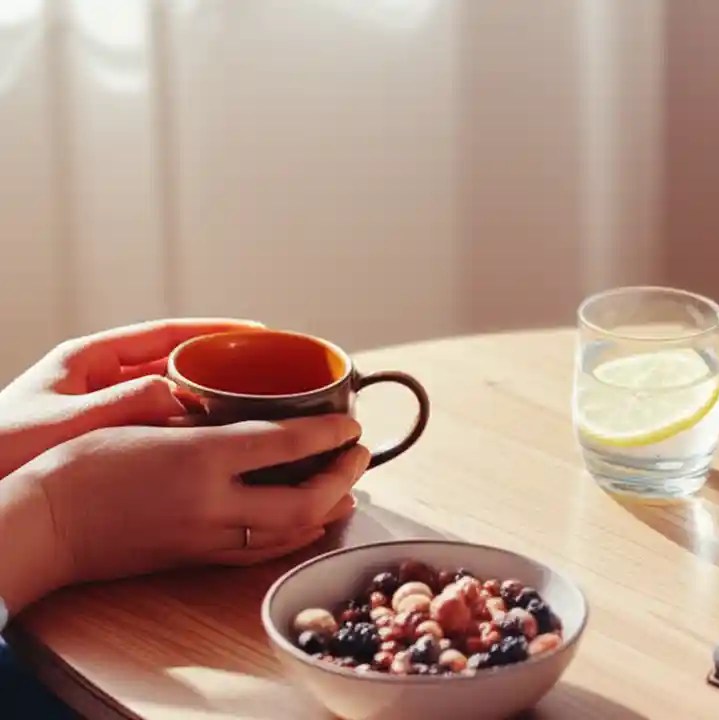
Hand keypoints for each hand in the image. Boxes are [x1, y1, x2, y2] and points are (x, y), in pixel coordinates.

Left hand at [0, 318, 262, 477]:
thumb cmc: (0, 451)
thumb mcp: (64, 422)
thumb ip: (122, 404)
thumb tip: (179, 392)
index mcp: (88, 359)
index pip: (166, 333)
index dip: (214, 329)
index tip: (257, 331)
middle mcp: (99, 379)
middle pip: (174, 360)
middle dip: (220, 361)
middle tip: (266, 368)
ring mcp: (104, 408)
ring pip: (169, 394)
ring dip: (207, 397)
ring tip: (253, 403)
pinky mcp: (105, 439)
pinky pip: (158, 425)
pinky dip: (187, 427)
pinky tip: (215, 439)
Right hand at [0, 415, 367, 613]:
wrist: (42, 525)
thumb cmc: (80, 465)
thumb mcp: (143, 426)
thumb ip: (200, 426)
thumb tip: (244, 418)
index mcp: (200, 459)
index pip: (285, 444)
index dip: (329, 435)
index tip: (353, 426)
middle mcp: (212, 503)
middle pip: (304, 500)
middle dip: (343, 478)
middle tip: (360, 456)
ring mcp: (205, 537)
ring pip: (289, 532)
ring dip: (327, 510)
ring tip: (348, 490)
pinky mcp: (194, 559)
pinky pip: (260, 553)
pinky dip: (293, 536)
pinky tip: (305, 523)